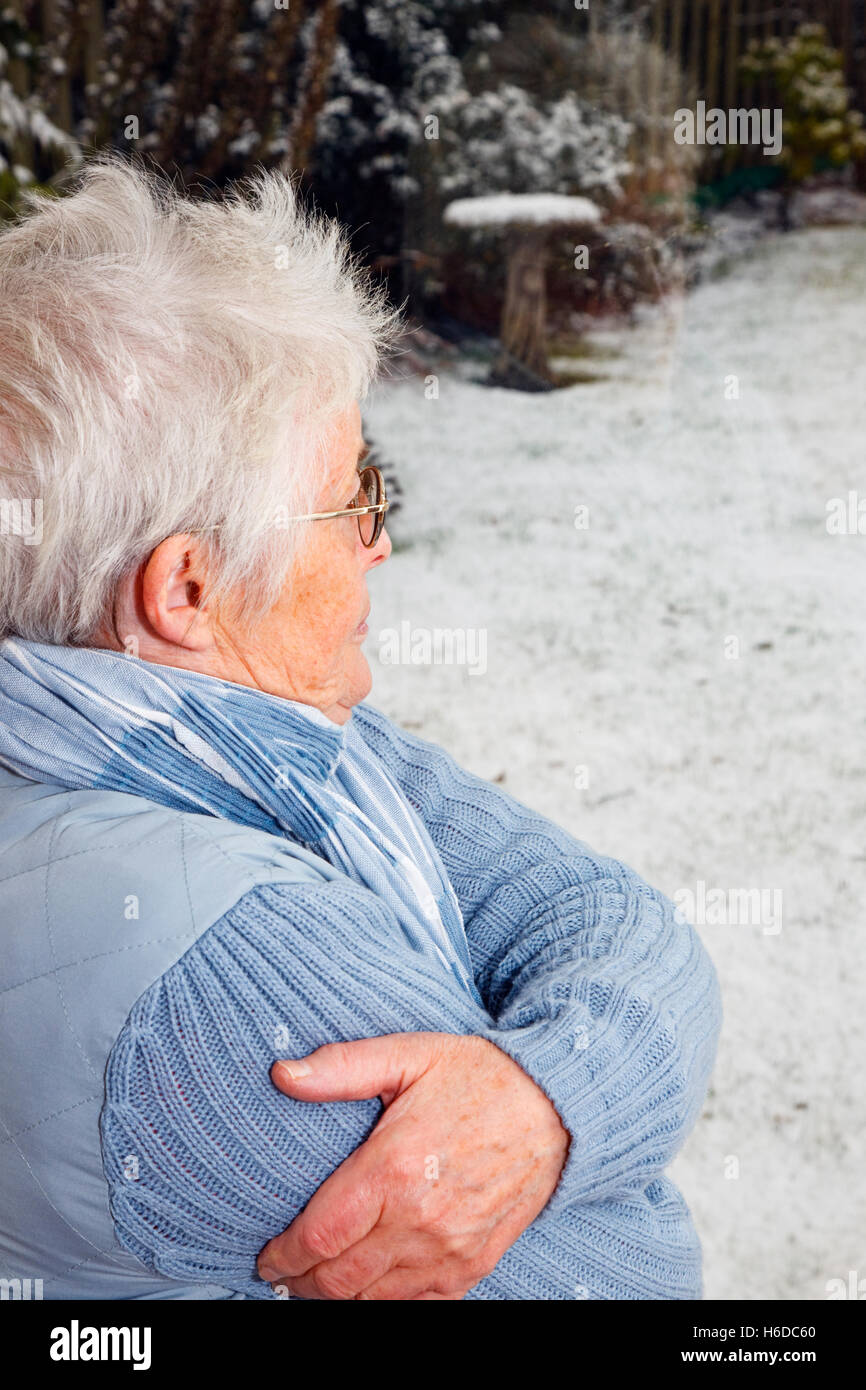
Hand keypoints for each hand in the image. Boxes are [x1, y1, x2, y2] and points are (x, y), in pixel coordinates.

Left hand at [257, 1032, 569, 1299]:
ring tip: (317, 1283)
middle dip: (302, 1282)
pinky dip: (384, 1304)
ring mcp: (449, 1250)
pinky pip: (417, 1304)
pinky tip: (369, 1290)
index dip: (283, 1254)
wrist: (557, 1106)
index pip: (319, 1235)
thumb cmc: (481, 1076)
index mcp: (393, 1169)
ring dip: (337, 1298)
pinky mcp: (473, 1266)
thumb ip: (342, 1067)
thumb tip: (282, 1074)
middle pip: (339, 1279)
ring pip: (373, 1300)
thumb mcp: (410, 1054)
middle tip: (284, 1273)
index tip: (267, 1255)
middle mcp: (419, 1220)